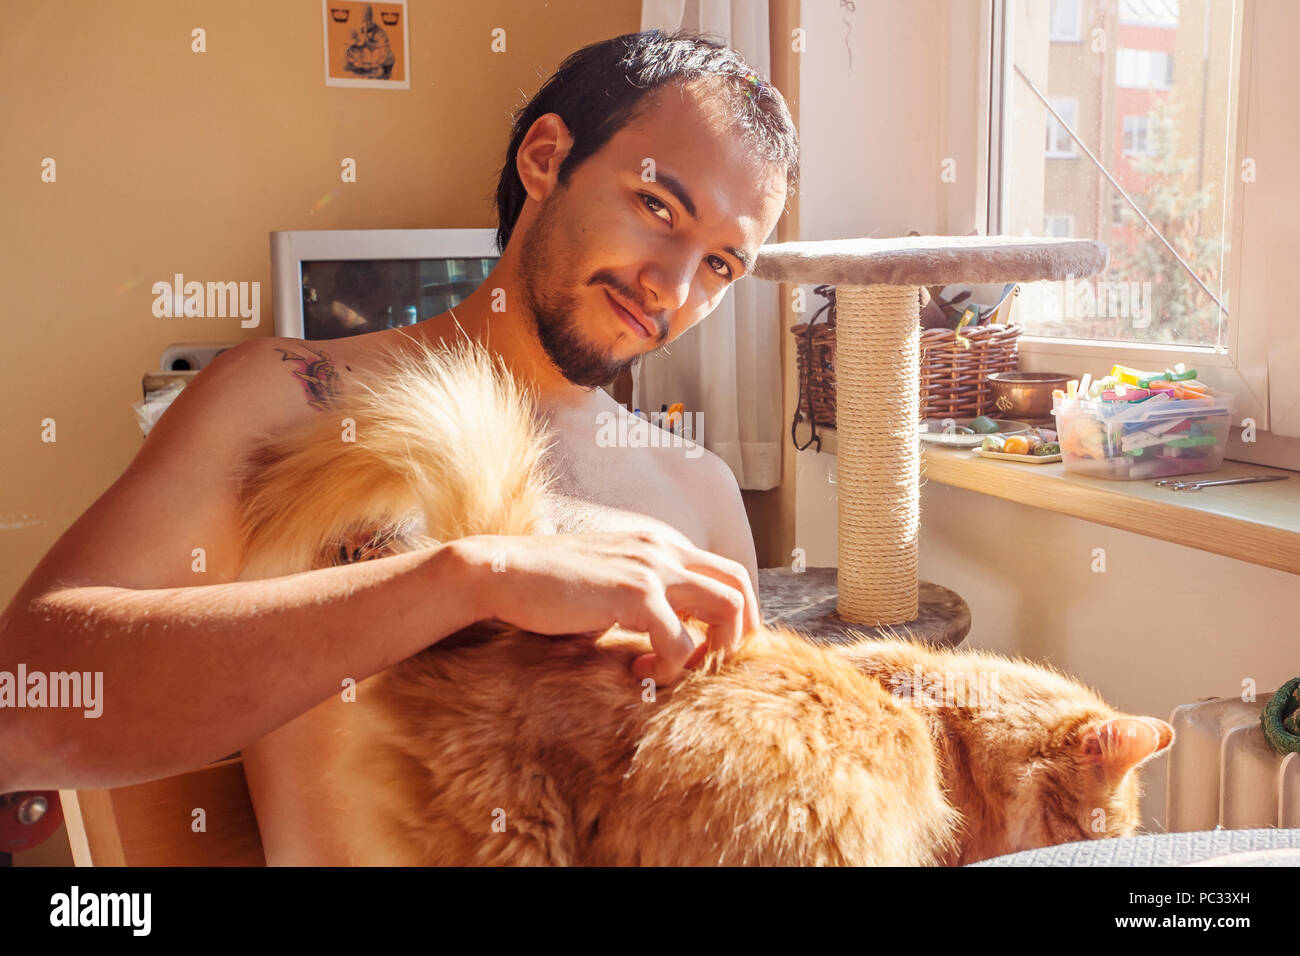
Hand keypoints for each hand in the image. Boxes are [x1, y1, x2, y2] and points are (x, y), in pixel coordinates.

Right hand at [454, 530, 760, 686]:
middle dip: (738, 632)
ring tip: (673, 671)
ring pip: (727, 608)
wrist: (499, 572)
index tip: (706, 650)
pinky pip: (681, 641)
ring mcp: (652, 567)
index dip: (732, 616)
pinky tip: (638, 673)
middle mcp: (664, 548)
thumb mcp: (605, 582)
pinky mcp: (635, 594)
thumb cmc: (545, 586)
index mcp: (659, 544)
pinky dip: (669, 667)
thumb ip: (641, 597)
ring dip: (711, 650)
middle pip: (740, 585)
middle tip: (707, 666)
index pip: (727, 572)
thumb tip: (668, 635)